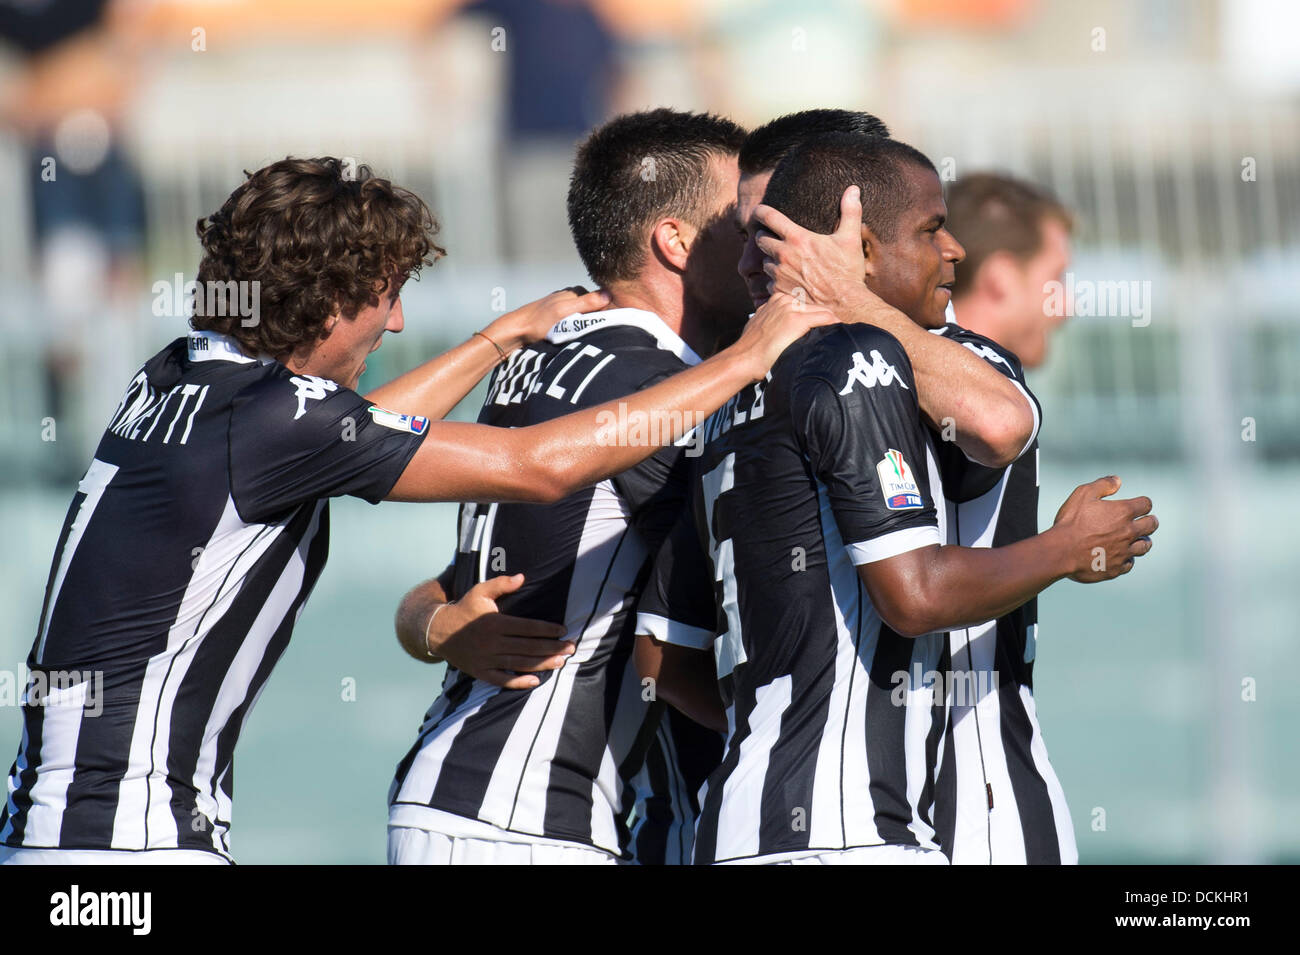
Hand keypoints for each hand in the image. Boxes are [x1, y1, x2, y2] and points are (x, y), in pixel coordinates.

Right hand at [427, 574, 574, 688]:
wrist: (438, 631)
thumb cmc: (464, 608)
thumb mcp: (479, 591)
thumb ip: (501, 584)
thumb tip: (522, 577)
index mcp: (495, 623)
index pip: (527, 628)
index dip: (547, 629)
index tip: (563, 630)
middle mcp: (492, 643)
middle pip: (528, 647)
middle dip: (552, 648)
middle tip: (571, 647)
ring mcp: (487, 659)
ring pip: (519, 664)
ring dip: (542, 664)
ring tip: (561, 661)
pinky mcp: (481, 672)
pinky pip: (502, 680)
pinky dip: (518, 682)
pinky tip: (535, 681)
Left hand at [485, 287, 610, 352]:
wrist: (518, 331)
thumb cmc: (538, 322)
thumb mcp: (564, 311)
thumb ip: (586, 303)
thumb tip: (608, 294)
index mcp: (576, 291)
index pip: (601, 300)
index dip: (606, 313)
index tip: (608, 326)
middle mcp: (573, 297)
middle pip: (595, 309)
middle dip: (597, 320)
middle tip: (595, 334)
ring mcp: (567, 307)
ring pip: (586, 317)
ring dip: (588, 326)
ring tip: (584, 336)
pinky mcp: (562, 318)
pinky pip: (578, 323)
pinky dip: (580, 330)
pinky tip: (576, 336)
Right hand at [728, 290, 839, 381]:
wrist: (743, 360)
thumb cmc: (750, 350)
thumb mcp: (760, 327)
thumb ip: (774, 322)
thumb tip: (784, 331)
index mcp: (775, 301)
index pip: (804, 307)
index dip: (815, 319)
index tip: (823, 329)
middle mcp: (783, 300)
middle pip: (814, 308)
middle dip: (824, 320)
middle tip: (836, 332)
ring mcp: (790, 309)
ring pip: (822, 312)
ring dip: (830, 323)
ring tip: (839, 335)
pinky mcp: (797, 320)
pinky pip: (825, 318)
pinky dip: (834, 324)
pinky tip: (840, 332)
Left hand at [754, 185, 876, 311]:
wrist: (844, 304)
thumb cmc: (847, 271)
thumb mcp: (850, 239)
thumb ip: (850, 211)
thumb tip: (854, 189)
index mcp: (798, 238)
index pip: (769, 217)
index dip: (760, 211)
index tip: (757, 210)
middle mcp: (783, 255)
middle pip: (761, 239)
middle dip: (765, 237)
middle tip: (774, 239)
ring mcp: (779, 274)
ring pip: (765, 262)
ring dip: (772, 261)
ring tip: (786, 263)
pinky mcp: (778, 291)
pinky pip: (769, 283)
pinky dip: (776, 281)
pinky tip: (789, 281)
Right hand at [1051, 476, 1157, 582]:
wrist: (1061, 551)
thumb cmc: (1071, 522)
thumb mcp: (1083, 494)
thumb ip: (1103, 485)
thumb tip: (1117, 480)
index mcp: (1123, 512)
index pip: (1146, 504)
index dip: (1143, 503)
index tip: (1140, 505)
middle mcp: (1128, 531)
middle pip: (1151, 525)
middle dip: (1150, 521)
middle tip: (1148, 521)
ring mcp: (1124, 551)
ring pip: (1144, 546)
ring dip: (1143, 541)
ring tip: (1140, 540)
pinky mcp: (1117, 567)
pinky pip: (1129, 563)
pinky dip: (1127, 559)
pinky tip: (1122, 556)